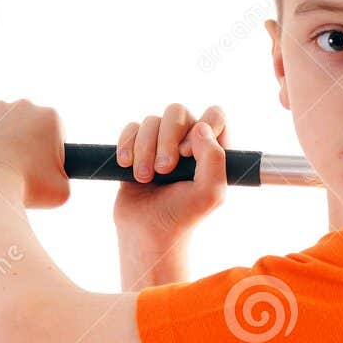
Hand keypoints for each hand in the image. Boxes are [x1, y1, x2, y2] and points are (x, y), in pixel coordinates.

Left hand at [0, 99, 70, 209]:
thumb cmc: (26, 188)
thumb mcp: (62, 191)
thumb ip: (65, 179)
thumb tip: (57, 178)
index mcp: (50, 117)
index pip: (54, 133)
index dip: (48, 153)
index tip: (38, 169)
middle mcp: (23, 105)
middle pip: (27, 125)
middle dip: (24, 143)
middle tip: (17, 169)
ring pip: (1, 124)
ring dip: (1, 139)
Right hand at [113, 102, 227, 262]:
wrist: (148, 231)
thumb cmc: (183, 215)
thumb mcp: (210, 193)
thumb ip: (215, 159)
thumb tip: (200, 126)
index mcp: (213, 149)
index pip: (214, 114)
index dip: (201, 127)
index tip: (188, 154)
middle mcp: (189, 140)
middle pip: (177, 111)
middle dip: (166, 139)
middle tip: (164, 170)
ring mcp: (162, 142)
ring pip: (151, 121)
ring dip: (145, 149)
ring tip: (144, 178)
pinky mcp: (138, 147)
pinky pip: (131, 128)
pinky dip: (127, 145)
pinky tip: (127, 166)